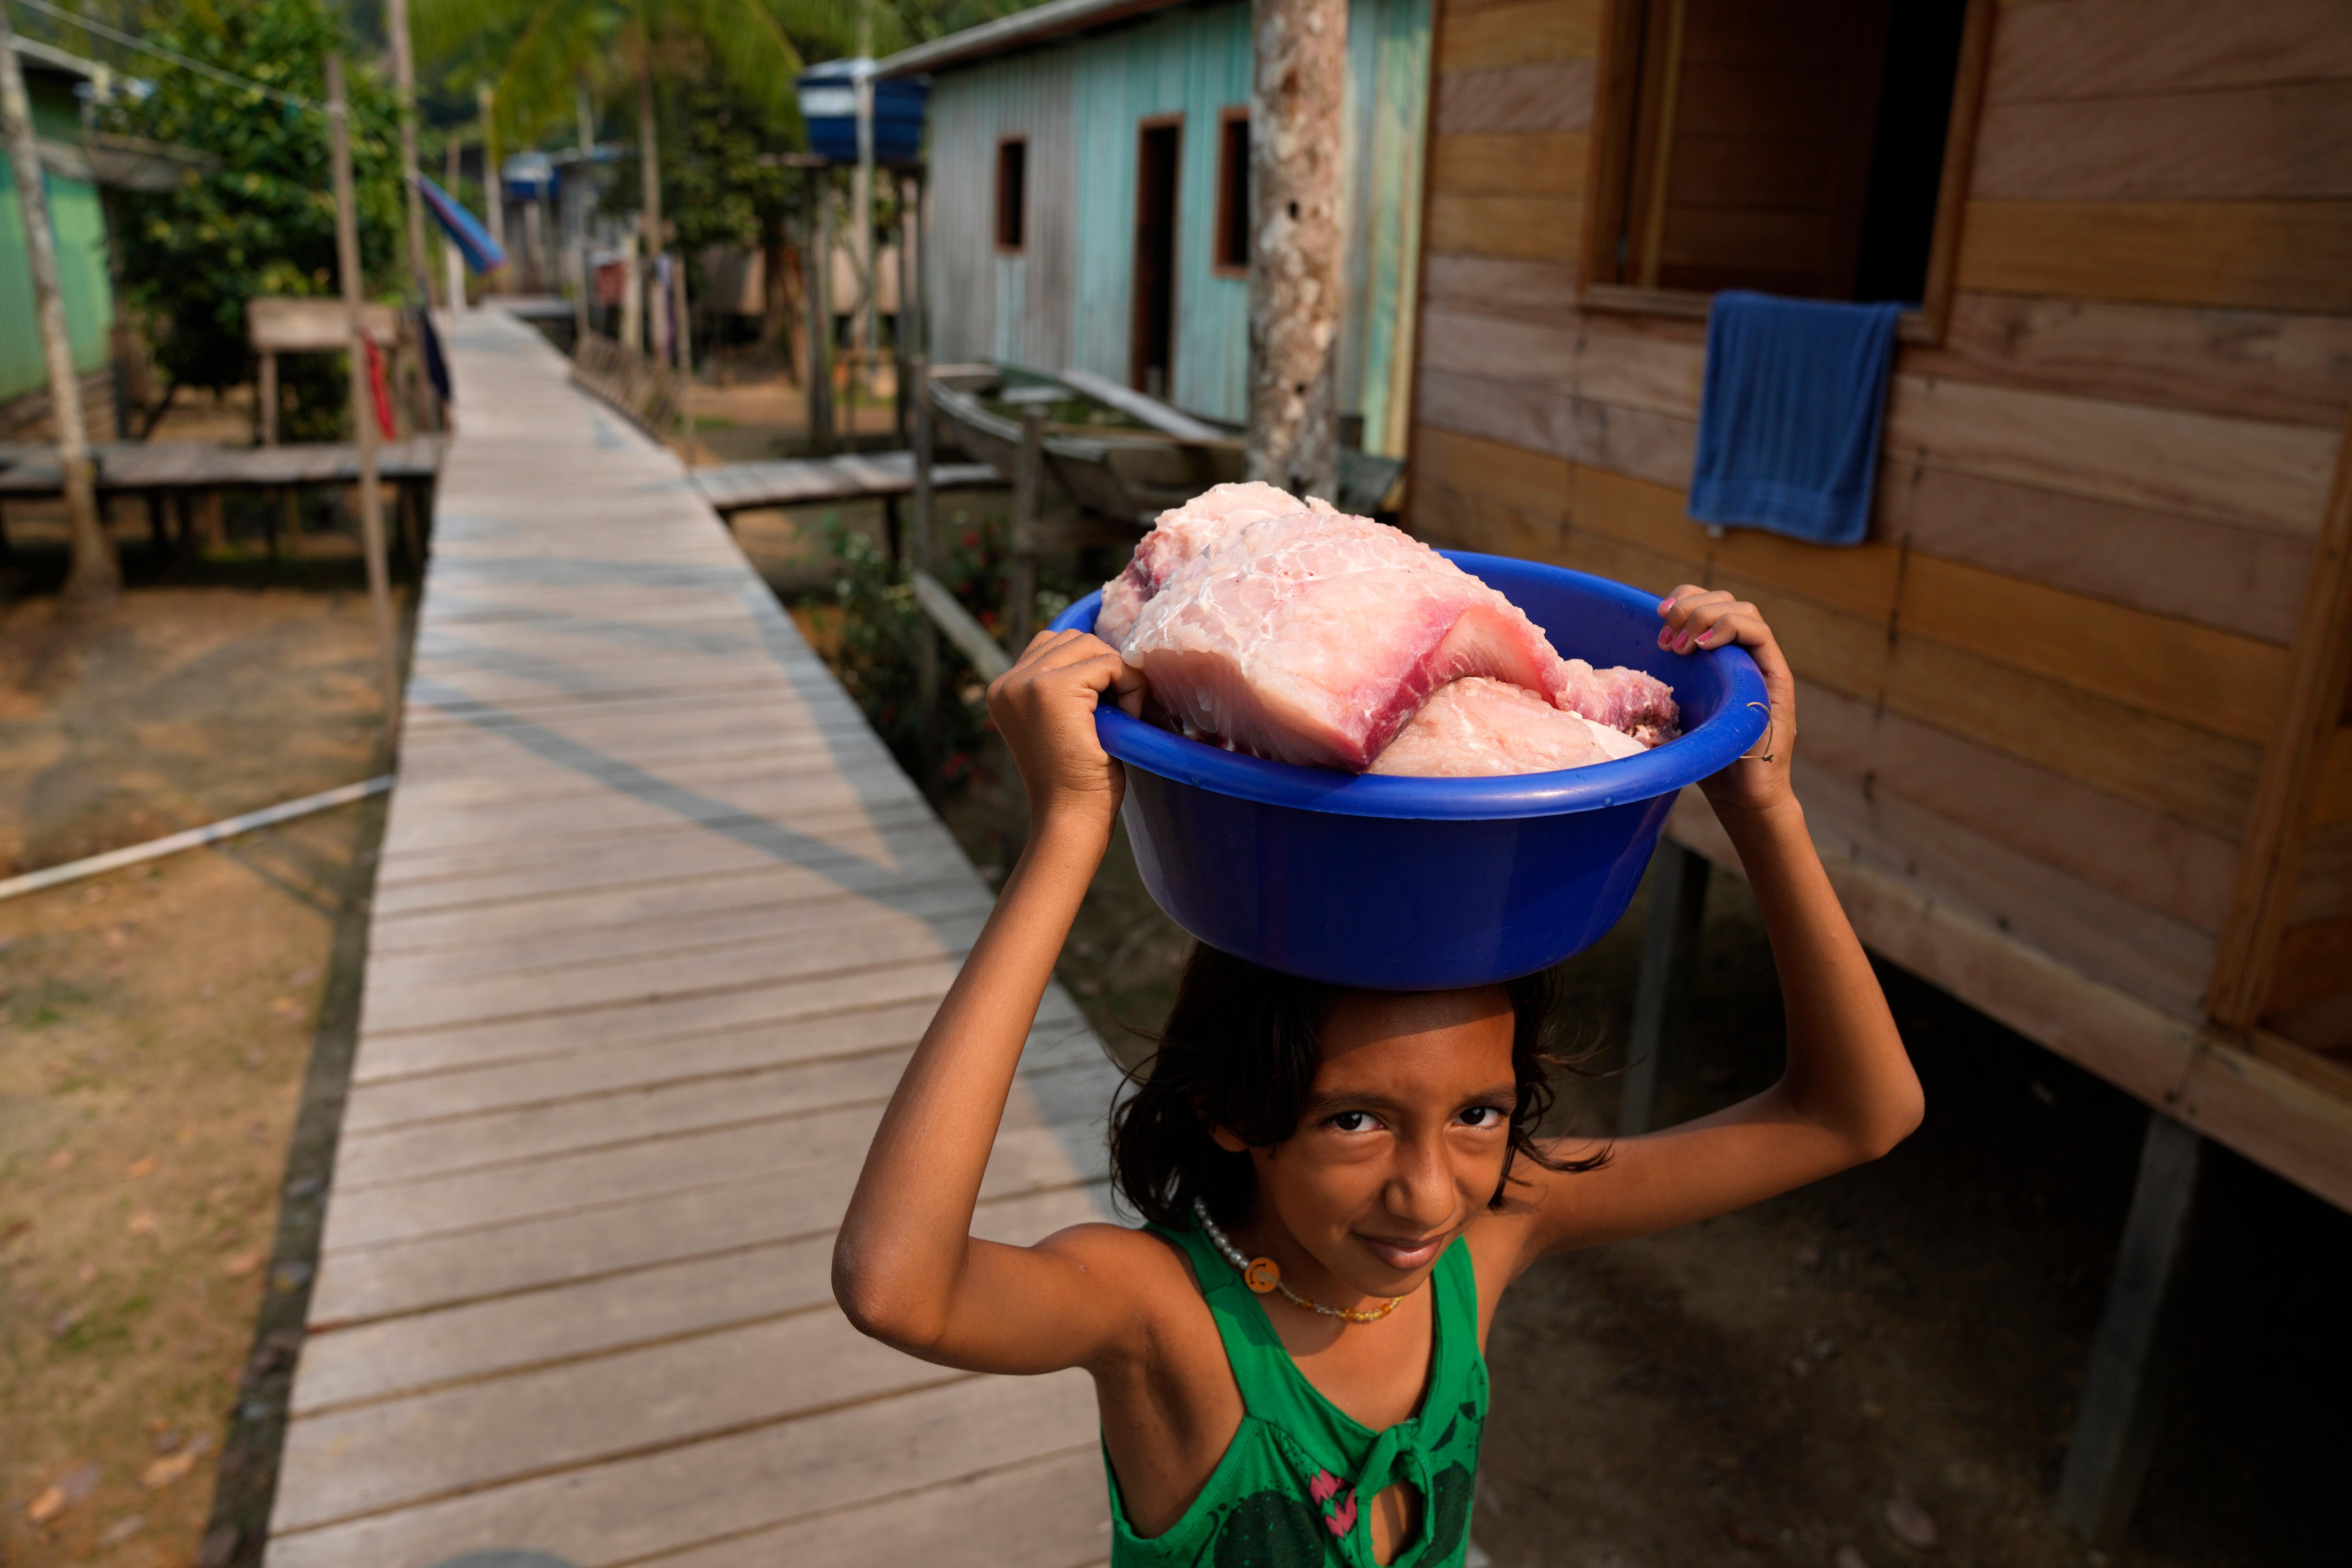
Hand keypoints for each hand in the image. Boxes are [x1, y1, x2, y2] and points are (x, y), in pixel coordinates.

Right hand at [986, 630, 1147, 833]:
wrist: (1070, 817)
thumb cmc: (1077, 779)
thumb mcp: (1062, 722)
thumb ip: (1065, 686)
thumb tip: (1105, 649)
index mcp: (1004, 689)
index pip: (1054, 645)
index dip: (1090, 668)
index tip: (1103, 707)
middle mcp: (1007, 682)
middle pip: (1073, 639)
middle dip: (1105, 667)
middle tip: (1118, 711)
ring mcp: (1026, 683)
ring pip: (1092, 646)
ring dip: (1117, 674)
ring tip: (1120, 714)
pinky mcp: (1052, 689)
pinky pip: (1109, 663)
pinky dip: (1130, 686)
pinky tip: (1126, 718)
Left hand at [1657, 586, 1795, 820]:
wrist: (1741, 795)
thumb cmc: (1707, 760)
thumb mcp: (1673, 715)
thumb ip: (1661, 690)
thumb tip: (1615, 682)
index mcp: (1720, 656)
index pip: (1707, 605)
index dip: (1682, 599)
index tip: (1656, 618)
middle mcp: (1743, 654)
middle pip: (1723, 599)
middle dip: (1689, 605)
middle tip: (1666, 636)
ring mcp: (1762, 664)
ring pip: (1743, 610)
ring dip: (1705, 617)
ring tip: (1682, 647)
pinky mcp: (1776, 677)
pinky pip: (1759, 633)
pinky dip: (1729, 628)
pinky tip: (1703, 646)